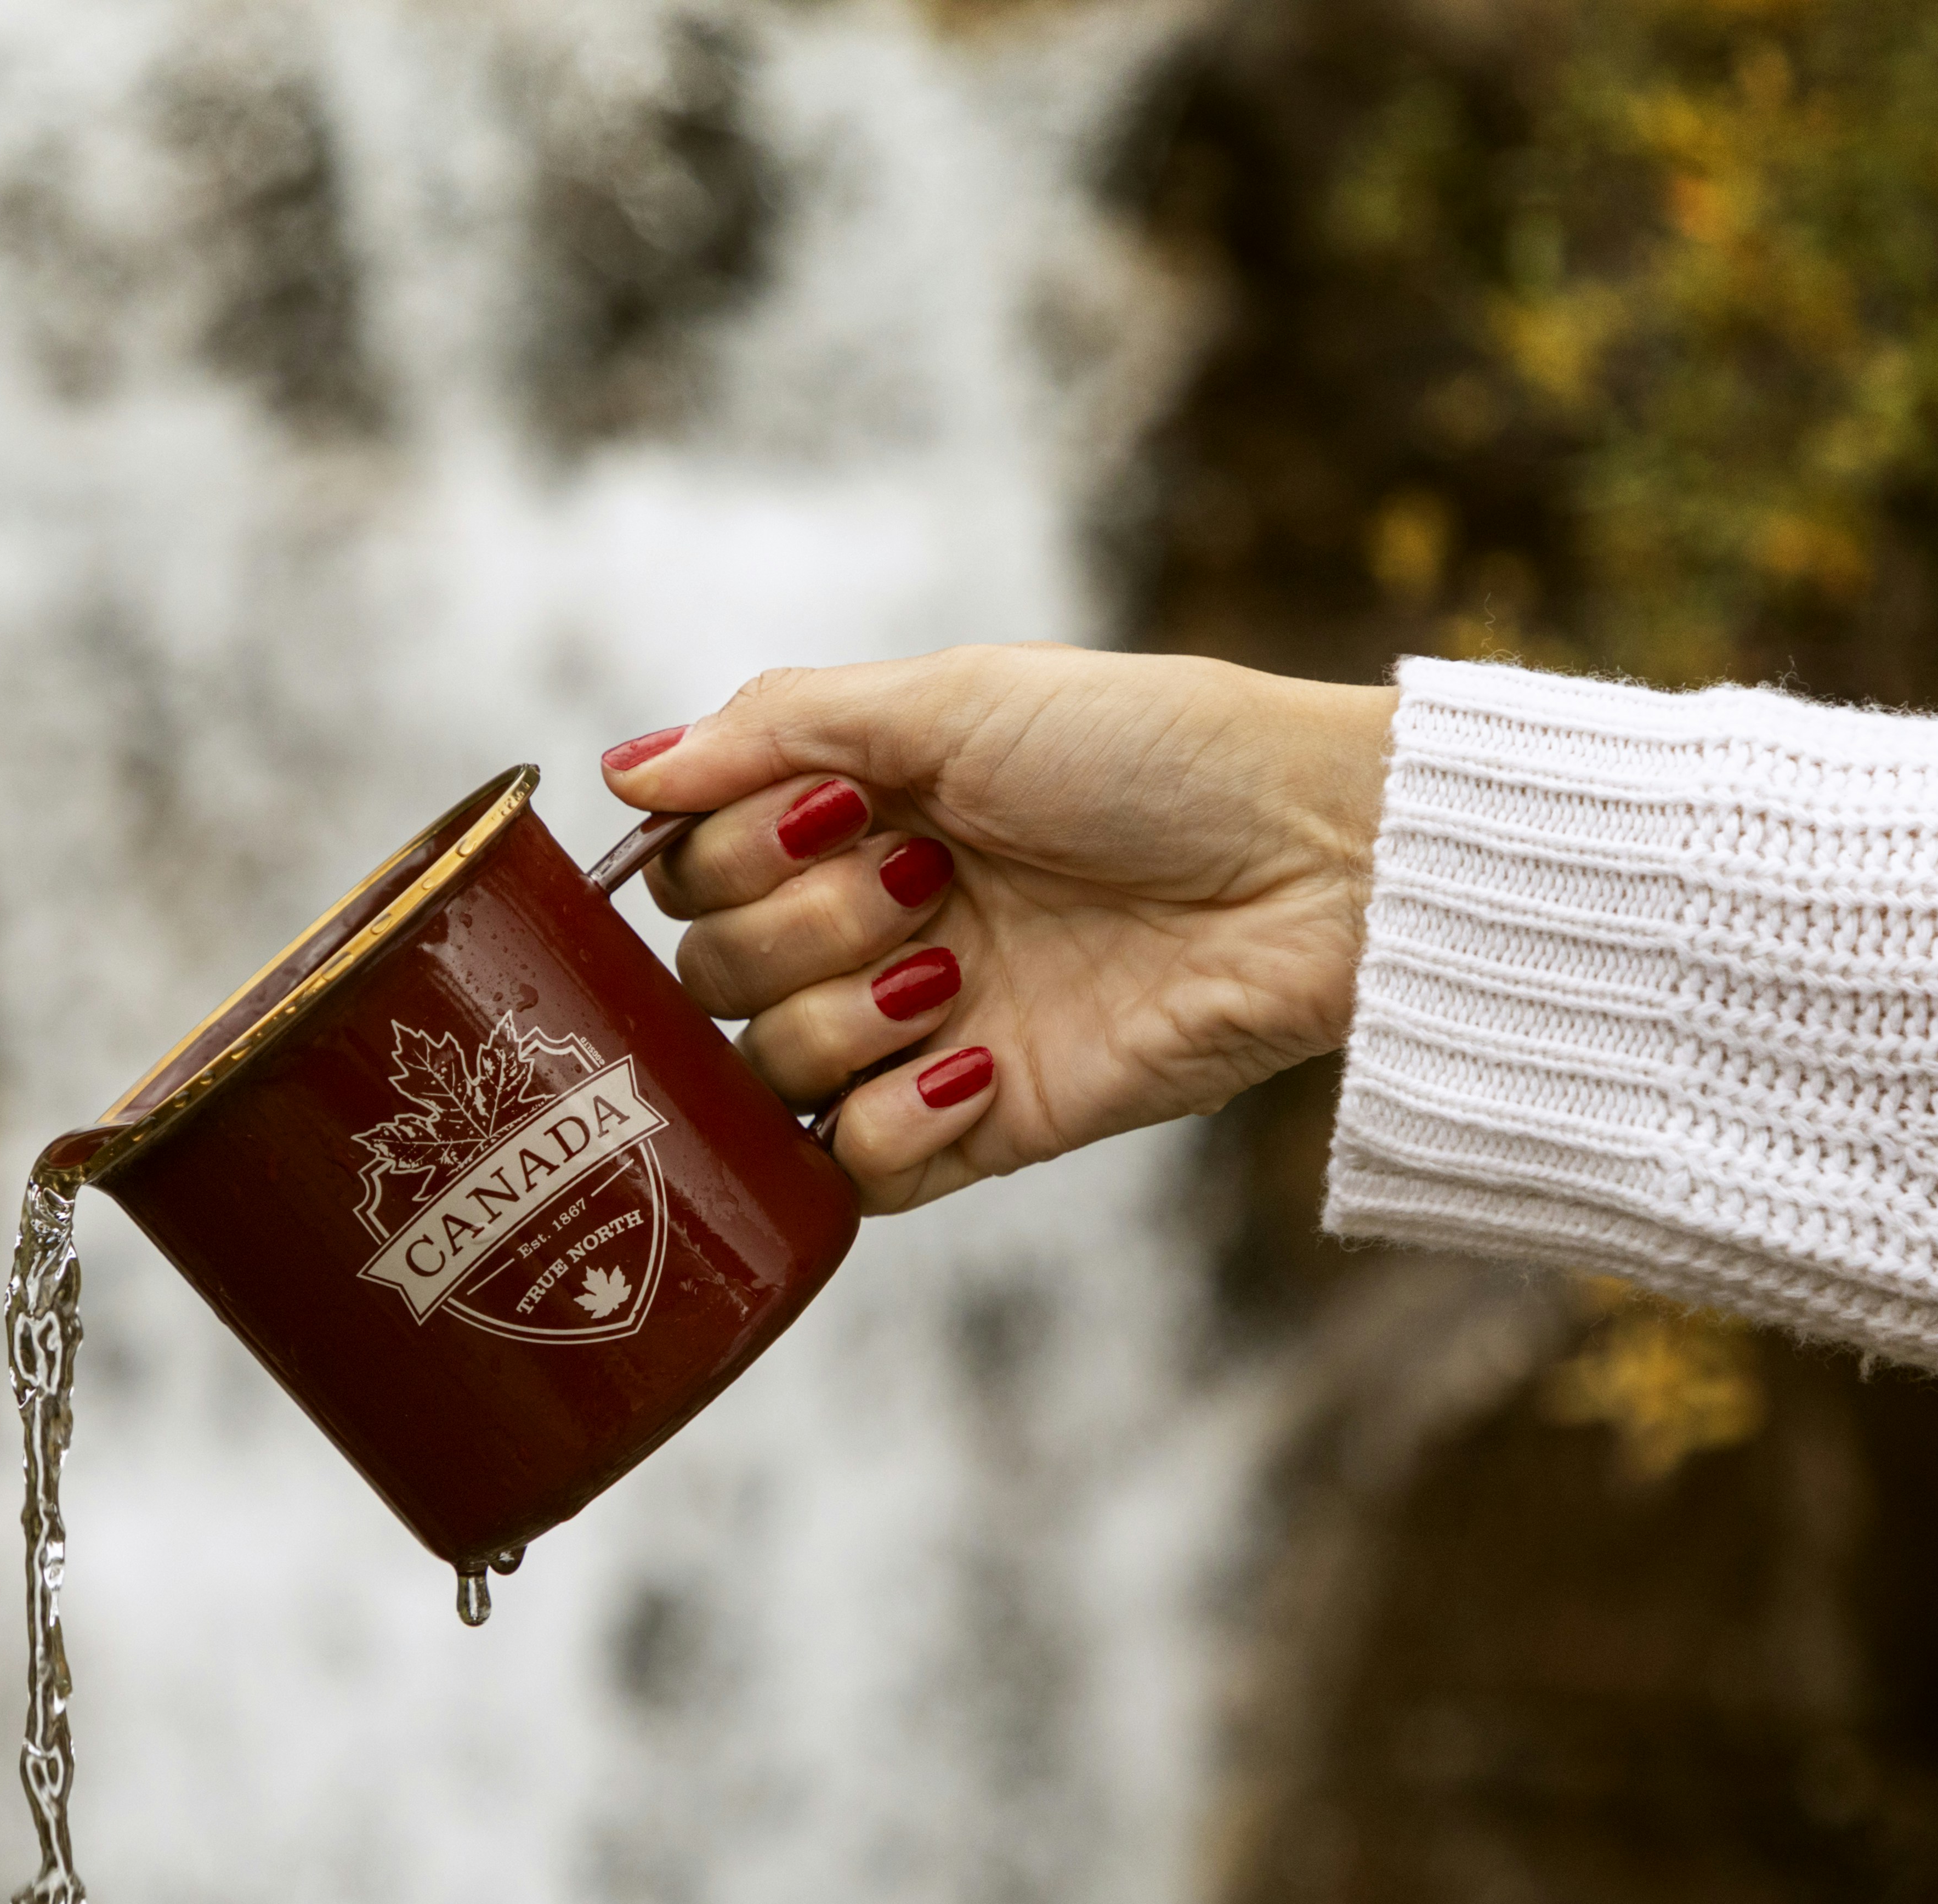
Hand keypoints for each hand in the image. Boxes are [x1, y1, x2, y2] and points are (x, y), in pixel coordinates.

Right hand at [600, 645, 1396, 1213]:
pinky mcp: (980, 1129)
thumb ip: (776, 726)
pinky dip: (891, 1126)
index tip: (832, 813)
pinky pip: (856, 1174)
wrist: (1314, 867)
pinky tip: (973, 1065)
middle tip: (927, 881)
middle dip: (799, 927)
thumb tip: (623, 770)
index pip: (691, 872)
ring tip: (957, 966)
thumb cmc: (1156, 752)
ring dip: (844, 1017)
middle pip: (711, 978)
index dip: (730, 855)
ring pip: (768, 1076)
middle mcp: (868, 931)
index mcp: (852, 822)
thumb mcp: (956, 695)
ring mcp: (918, 1036)